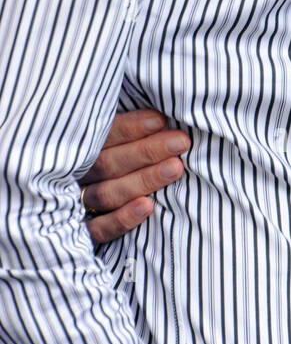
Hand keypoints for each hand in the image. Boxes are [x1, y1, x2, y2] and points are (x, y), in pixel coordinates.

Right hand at [82, 110, 190, 244]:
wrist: (56, 209)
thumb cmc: (106, 155)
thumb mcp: (105, 135)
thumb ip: (120, 122)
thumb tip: (157, 109)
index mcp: (75, 147)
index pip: (103, 136)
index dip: (131, 127)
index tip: (161, 120)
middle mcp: (73, 175)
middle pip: (108, 163)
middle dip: (147, 151)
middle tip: (181, 142)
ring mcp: (73, 205)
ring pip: (107, 194)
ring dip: (143, 180)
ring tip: (175, 168)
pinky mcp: (79, 234)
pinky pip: (99, 230)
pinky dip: (122, 219)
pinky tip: (148, 207)